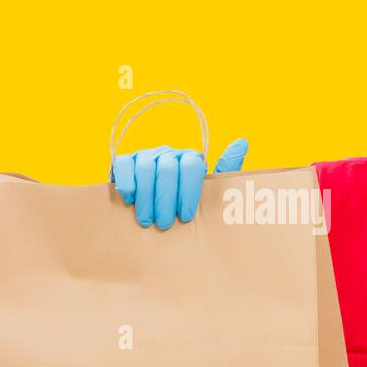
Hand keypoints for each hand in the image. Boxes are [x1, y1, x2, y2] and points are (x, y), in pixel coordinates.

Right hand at [111, 138, 248, 228]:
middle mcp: (168, 153)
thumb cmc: (185, 207)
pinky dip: (127, 182)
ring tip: (146, 221)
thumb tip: (243, 141)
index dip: (188, 191)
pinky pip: (123, 164)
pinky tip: (130, 200)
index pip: (191, 165)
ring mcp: (146, 156)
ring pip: (145, 168)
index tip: (186, 216)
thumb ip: (225, 171)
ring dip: (146, 196)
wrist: (156, 215)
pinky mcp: (125, 162)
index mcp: (190, 159)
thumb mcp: (207, 194)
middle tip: (165, 224)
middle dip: (166, 199)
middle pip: (167, 168)